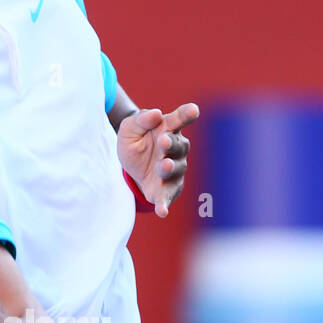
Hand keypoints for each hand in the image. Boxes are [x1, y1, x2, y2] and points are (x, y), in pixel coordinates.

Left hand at [117, 103, 198, 217]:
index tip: (193, 110)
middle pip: (179, 145)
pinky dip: (165, 204)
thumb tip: (155, 114)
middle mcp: (176, 149)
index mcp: (168, 128)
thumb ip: (141, 119)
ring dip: (169, 168)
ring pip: (175, 169)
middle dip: (172, 144)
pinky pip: (167, 197)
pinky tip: (162, 211)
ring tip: (162, 166)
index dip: (186, 114)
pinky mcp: (166, 189)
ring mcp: (174, 169)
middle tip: (164, 141)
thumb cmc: (134, 140)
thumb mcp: (129, 127)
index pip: (179, 119)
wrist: (130, 164)